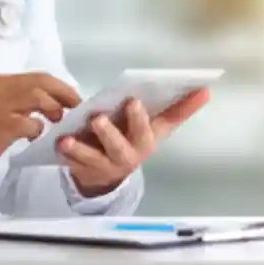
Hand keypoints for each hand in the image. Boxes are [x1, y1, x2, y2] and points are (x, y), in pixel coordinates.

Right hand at [0, 72, 81, 179]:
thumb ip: (18, 100)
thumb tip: (50, 101)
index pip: (38, 77)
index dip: (60, 86)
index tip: (73, 98)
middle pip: (42, 83)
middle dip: (63, 94)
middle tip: (75, 107)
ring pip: (38, 97)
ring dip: (53, 109)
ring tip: (57, 121)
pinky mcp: (0, 127)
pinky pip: (31, 124)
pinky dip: (38, 130)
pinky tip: (34, 137)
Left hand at [57, 88, 210, 196]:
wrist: (110, 176)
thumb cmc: (135, 139)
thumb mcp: (157, 127)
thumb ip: (179, 108)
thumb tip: (206, 89)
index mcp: (148, 140)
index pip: (149, 129)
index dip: (142, 117)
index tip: (133, 101)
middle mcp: (129, 155)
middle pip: (120, 144)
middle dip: (110, 132)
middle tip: (98, 119)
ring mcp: (105, 165)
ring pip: (92, 157)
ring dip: (80, 148)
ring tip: (68, 138)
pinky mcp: (83, 170)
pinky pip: (72, 163)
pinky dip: (65, 153)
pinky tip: (57, 143)